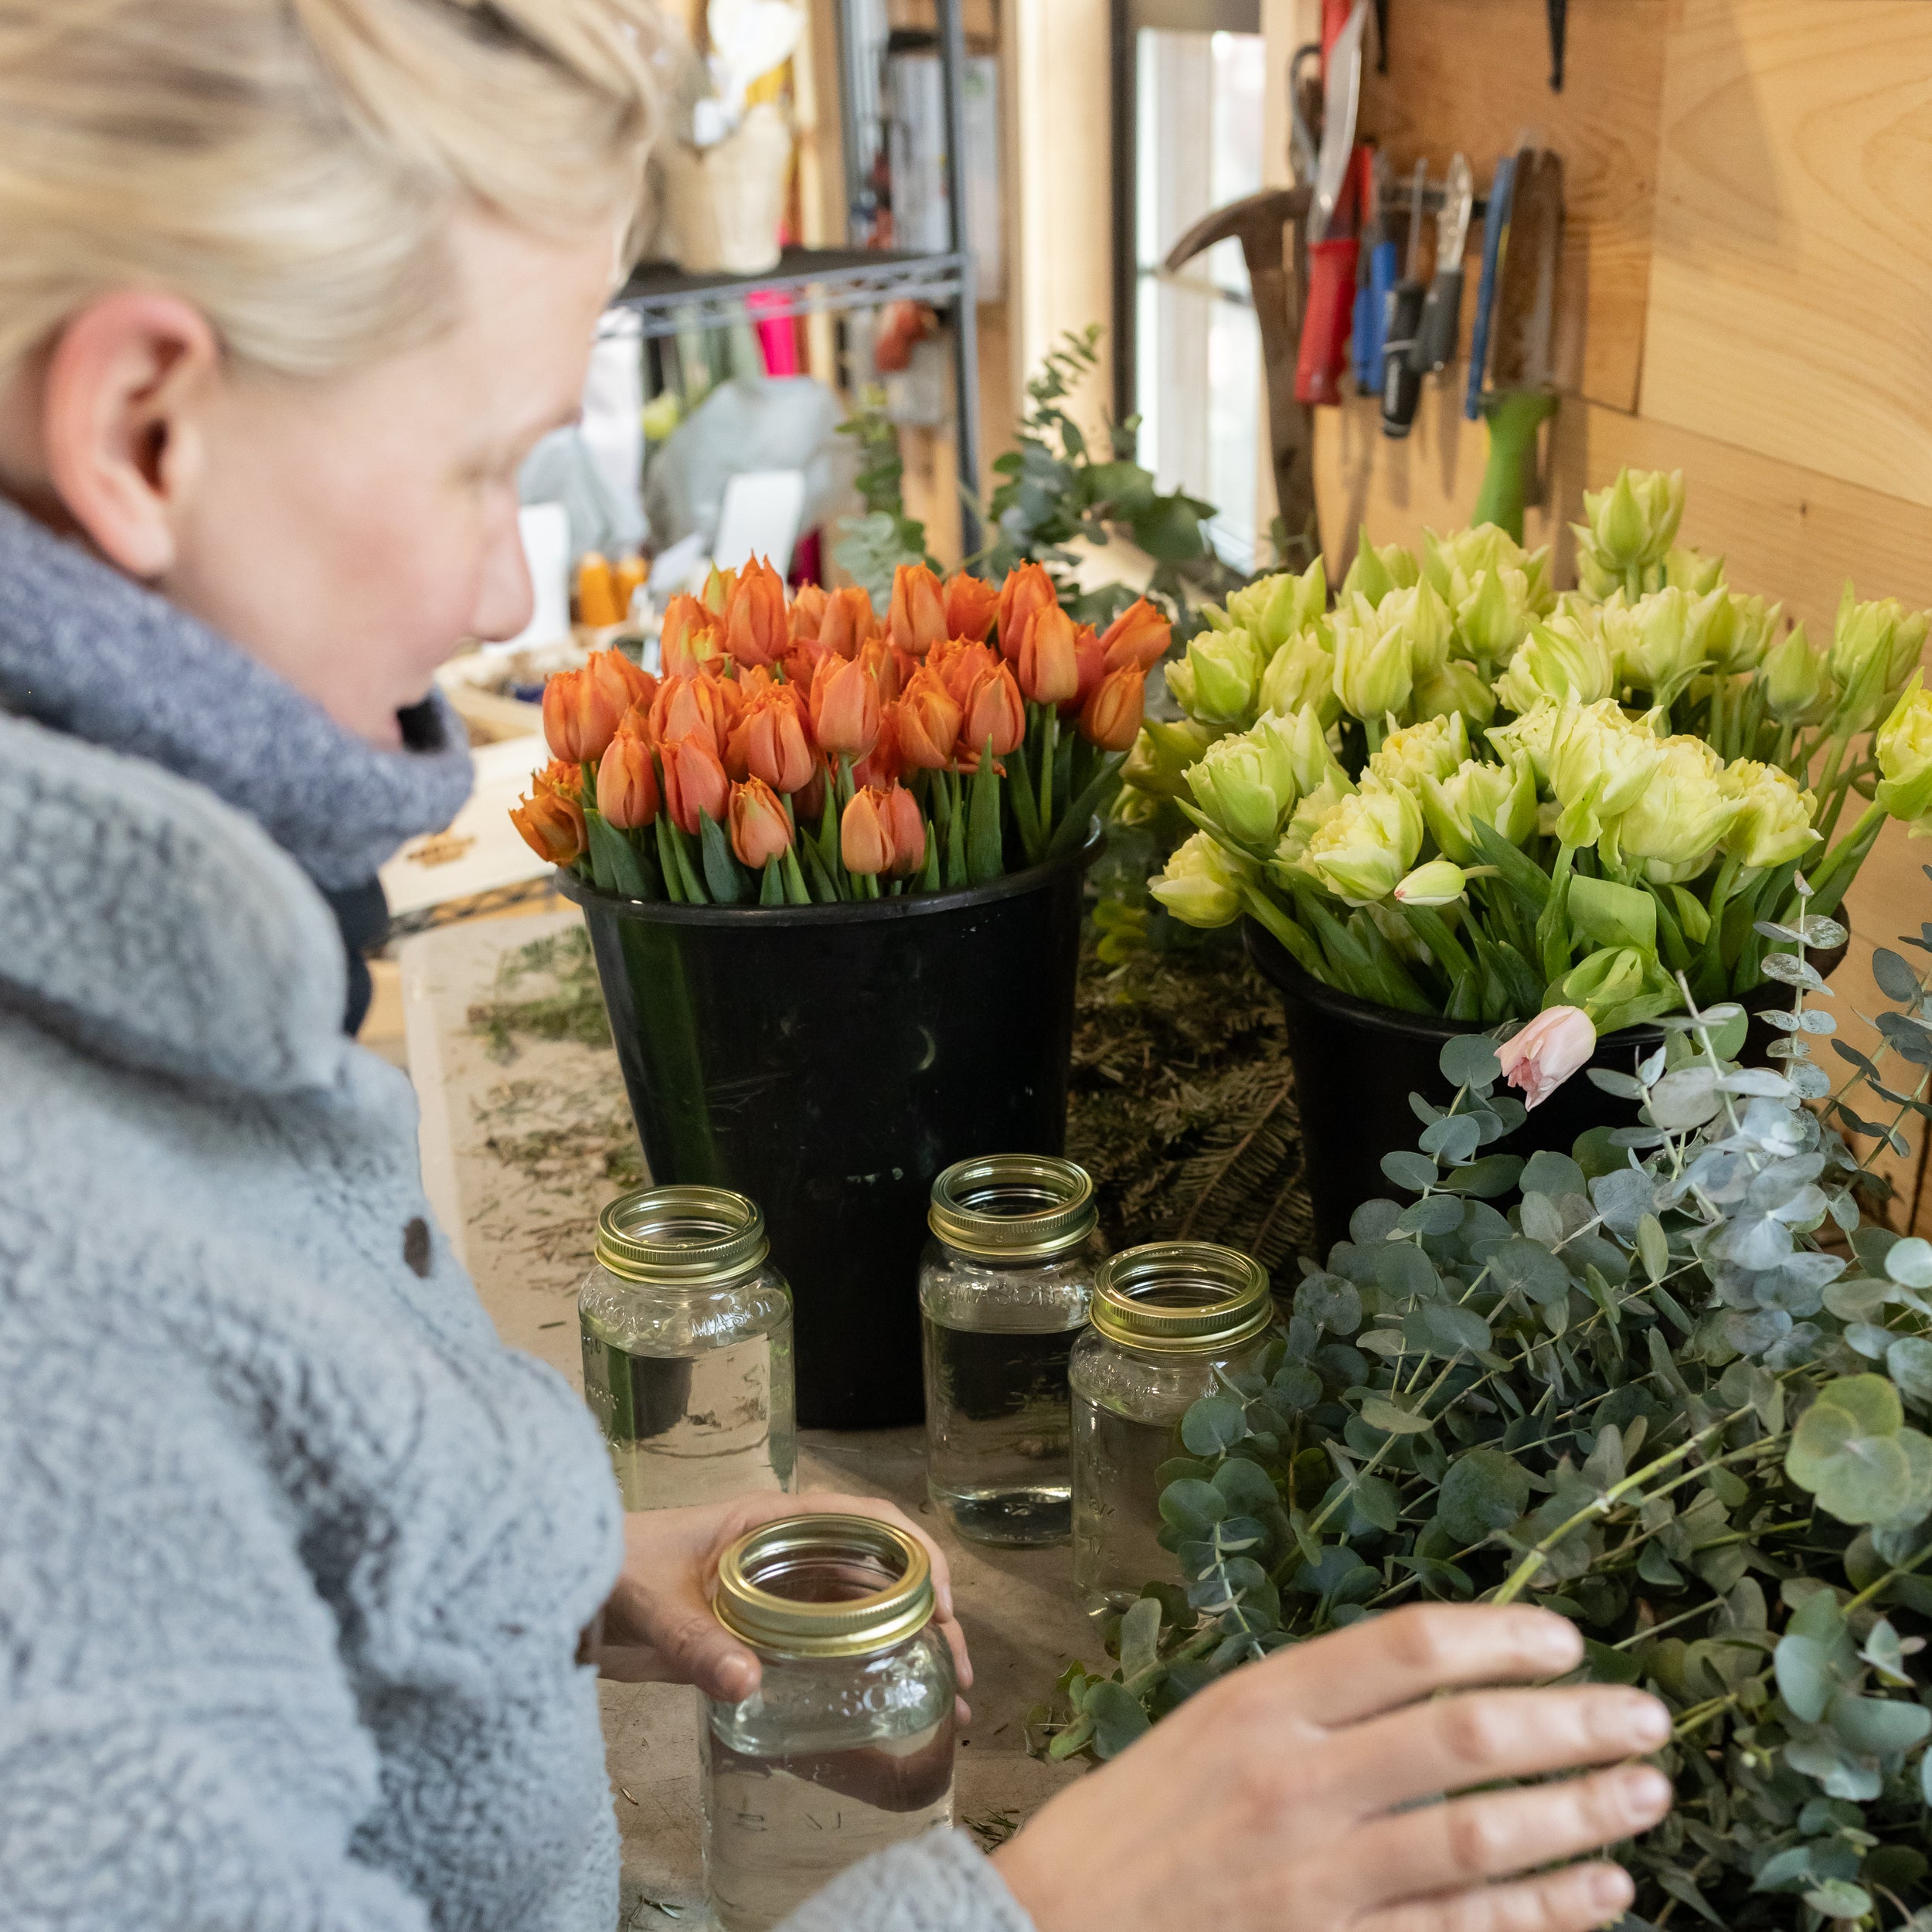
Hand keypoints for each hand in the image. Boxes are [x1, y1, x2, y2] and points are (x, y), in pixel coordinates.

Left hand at [592, 1489, 973, 1722]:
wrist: (563, 1594)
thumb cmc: (610, 1570)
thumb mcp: (652, 1602)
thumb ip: (694, 1641)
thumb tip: (746, 1681)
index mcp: (771, 1522)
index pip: (865, 1520)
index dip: (913, 1554)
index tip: (939, 1602)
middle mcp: (788, 1551)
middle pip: (880, 1570)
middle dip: (929, 1612)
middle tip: (954, 1669)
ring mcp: (780, 1592)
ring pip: (865, 1609)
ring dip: (909, 1644)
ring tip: (943, 1698)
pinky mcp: (764, 1632)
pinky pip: (832, 1642)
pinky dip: (869, 1667)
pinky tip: (890, 1706)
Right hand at [994, 1605, 1671, 1931]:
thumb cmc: (1135, 1827)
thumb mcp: (1205, 1729)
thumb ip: (1310, 1705)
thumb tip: (1436, 1680)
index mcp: (1260, 1705)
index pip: (1407, 1647)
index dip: (1502, 1638)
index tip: (1567, 1641)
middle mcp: (1297, 1783)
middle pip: (1465, 1736)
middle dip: (1571, 1723)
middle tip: (1646, 1717)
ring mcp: (1322, 1880)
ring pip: (1484, 1839)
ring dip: (1580, 1813)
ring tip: (1644, 1793)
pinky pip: (1467, 1930)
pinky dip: (1546, 1910)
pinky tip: (1601, 1889)